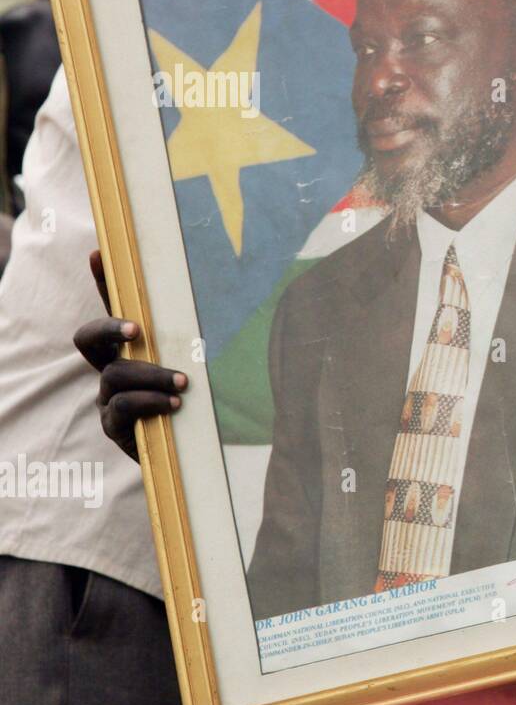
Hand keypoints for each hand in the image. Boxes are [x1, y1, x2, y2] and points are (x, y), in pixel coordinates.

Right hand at [72, 249, 186, 462]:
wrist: (193, 451)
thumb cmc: (199, 400)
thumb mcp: (202, 365)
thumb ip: (204, 340)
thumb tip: (237, 296)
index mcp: (132, 349)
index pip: (113, 309)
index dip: (102, 282)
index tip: (100, 253)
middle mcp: (113, 368)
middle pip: (88, 338)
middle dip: (108, 327)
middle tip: (137, 329)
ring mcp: (109, 397)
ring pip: (114, 374)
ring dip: (150, 374)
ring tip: (183, 383)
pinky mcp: (115, 426)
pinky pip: (122, 408)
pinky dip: (149, 401)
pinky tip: (174, 404)